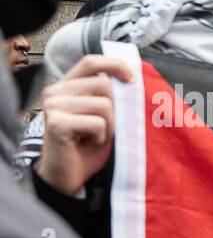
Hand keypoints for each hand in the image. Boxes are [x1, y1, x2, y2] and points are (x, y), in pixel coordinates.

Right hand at [34, 55, 134, 196]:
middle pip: (104, 84)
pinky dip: (101, 136)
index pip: (91, 62)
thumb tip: (133, 80)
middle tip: (104, 129)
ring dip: (109, 126)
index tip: (132, 79)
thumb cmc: (87, 146)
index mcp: (66, 86)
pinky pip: (97, 123)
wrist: (67, 176)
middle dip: (115, 109)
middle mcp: (55, 91)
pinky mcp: (56, 123)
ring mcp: (53, 106)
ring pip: (104, 105)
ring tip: (95, 137)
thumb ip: (109, 97)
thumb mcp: (102, 117)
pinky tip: (88, 144)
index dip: (115, 65)